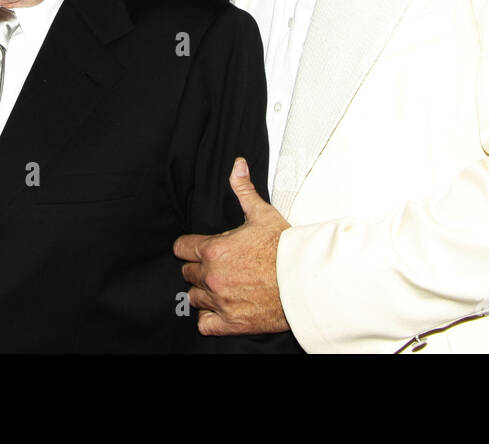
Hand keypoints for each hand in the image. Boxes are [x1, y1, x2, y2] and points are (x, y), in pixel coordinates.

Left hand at [173, 158, 290, 334]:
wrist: (306, 280)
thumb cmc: (285, 248)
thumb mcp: (262, 214)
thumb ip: (243, 189)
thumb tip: (237, 165)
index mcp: (213, 250)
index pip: (181, 248)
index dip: (190, 247)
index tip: (199, 249)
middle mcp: (211, 276)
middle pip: (187, 273)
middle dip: (198, 269)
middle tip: (217, 267)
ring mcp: (220, 301)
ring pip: (194, 297)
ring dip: (204, 292)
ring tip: (221, 286)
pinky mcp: (231, 322)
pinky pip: (204, 324)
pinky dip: (210, 318)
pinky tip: (221, 308)